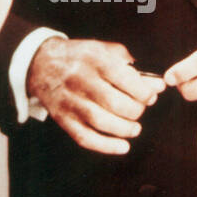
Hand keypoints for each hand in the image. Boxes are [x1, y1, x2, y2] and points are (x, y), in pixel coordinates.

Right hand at [27, 38, 163, 154]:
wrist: (41, 64)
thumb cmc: (80, 57)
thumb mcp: (103, 49)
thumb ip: (131, 65)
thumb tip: (156, 85)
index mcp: (94, 60)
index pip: (125, 79)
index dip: (143, 92)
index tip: (149, 96)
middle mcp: (80, 80)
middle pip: (115, 103)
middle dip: (135, 111)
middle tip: (140, 110)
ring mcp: (70, 102)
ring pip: (101, 122)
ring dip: (124, 129)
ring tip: (135, 129)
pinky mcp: (62, 119)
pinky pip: (85, 137)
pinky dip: (106, 146)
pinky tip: (122, 147)